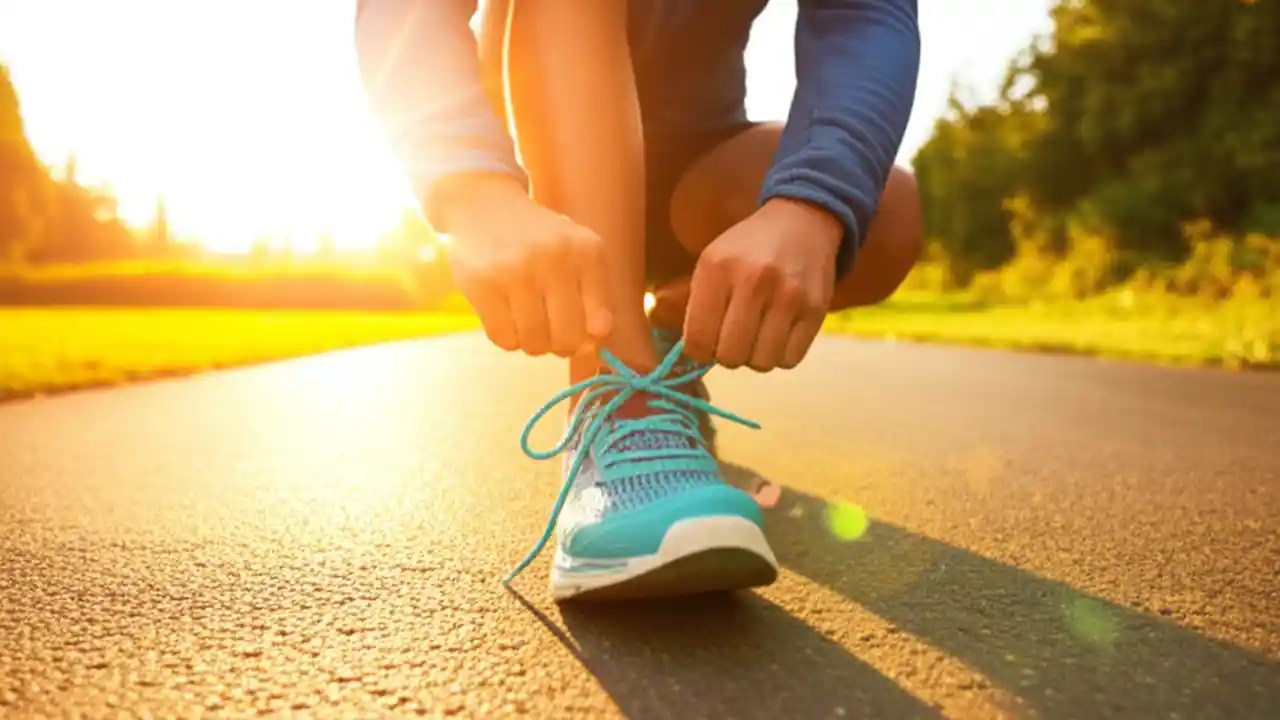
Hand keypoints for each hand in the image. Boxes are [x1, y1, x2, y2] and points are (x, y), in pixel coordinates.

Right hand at [436, 173, 612, 356]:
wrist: (486, 207)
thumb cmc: (541, 242)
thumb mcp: (577, 257)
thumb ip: (594, 303)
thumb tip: (590, 356)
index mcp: (587, 253)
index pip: (600, 325)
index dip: (589, 338)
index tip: (578, 329)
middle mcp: (555, 259)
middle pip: (567, 339)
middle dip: (560, 345)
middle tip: (551, 330)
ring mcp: (517, 272)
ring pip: (534, 343)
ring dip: (533, 343)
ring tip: (528, 321)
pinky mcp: (483, 284)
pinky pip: (504, 338)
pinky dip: (508, 338)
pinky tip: (507, 316)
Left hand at [683, 198, 839, 370]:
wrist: (801, 223)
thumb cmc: (747, 250)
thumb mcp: (711, 262)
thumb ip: (696, 306)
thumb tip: (691, 357)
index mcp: (718, 268)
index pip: (698, 338)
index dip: (698, 351)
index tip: (704, 345)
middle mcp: (754, 281)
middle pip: (730, 355)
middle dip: (726, 355)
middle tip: (731, 340)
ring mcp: (789, 296)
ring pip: (761, 363)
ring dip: (754, 357)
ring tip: (755, 336)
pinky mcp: (816, 310)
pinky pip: (790, 360)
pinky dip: (780, 356)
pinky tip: (776, 335)